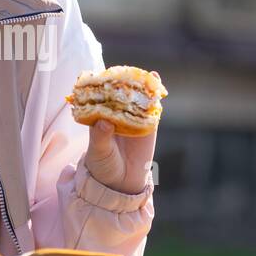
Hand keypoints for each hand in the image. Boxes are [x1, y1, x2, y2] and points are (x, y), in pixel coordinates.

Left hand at [83, 71, 160, 194]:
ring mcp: (132, 119)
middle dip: (123, 81)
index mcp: (98, 117)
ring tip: (147, 74)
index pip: (99, 97)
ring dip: (141, 85)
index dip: (101, 84)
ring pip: (136, 98)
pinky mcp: (147, 126)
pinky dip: (154, 97)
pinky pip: (151, 109)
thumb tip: (104, 122)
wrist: (121, 183)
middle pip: (119, 93)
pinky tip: (157, 83)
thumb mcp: (98, 152)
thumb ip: (100, 137)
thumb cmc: (103, 166)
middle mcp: (115, 115)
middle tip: (127, 71)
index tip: (102, 75)